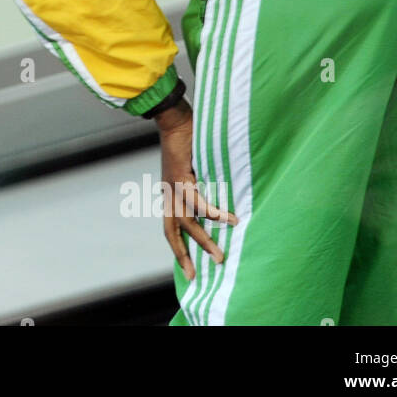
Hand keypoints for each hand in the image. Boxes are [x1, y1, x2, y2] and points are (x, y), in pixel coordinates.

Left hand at [156, 101, 237, 279]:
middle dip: (185, 255)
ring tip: (220, 257)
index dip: (177, 248)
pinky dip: (213, 212)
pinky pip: (198, 201)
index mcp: (169, 195)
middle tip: (196, 276)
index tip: (188, 269)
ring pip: (187, 222)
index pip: (170, 227)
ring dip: (204, 241)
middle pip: (173, 231)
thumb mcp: (192, 170)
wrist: (173, 120)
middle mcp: (168, 195)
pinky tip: (228, 221)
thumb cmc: (186, 142)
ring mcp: (173, 187)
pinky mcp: (182, 177)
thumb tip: (220, 200)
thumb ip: (200, 186)